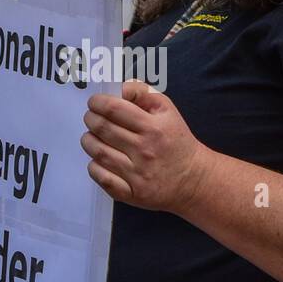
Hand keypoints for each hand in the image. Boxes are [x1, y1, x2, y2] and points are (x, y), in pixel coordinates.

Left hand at [80, 80, 211, 212]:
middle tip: (90, 117)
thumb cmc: (176, 141)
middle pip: (103, 129)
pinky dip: (94, 166)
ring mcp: (137, 174)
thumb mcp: (167, 110)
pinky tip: (99, 159)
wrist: (193, 179)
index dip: (97, 103)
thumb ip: (143, 93)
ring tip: (92, 136)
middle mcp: (144, 150)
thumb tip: (120, 88)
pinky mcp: (132, 193)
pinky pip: (102, 177)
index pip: (114, 109)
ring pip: (98, 152)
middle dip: (90, 119)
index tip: (94, 103)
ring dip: (89, 141)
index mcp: (153, 127)